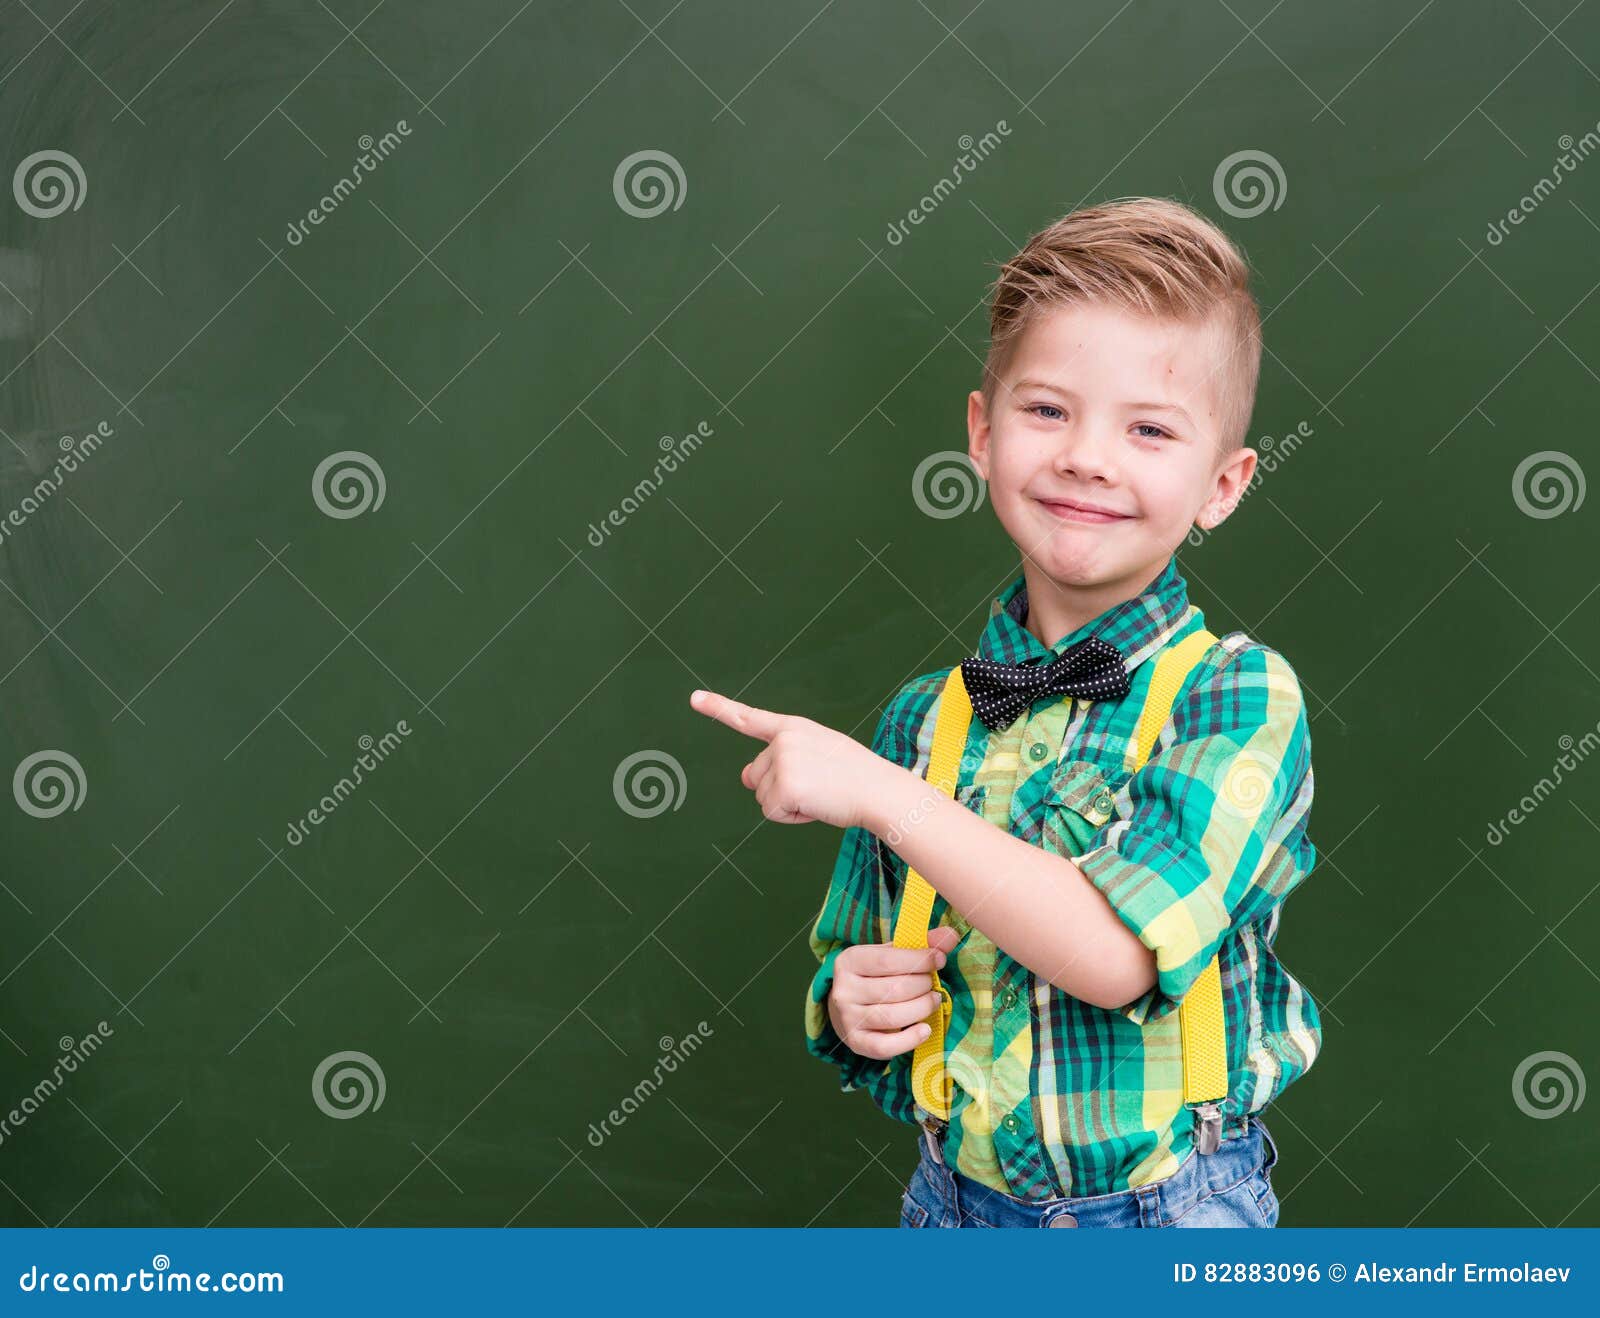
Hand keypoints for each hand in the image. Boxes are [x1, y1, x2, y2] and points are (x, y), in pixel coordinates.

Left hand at [689, 688, 897, 829]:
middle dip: (781, 789)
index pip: (749, 718)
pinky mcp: (784, 786)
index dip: (719, 708)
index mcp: (793, 727)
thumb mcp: (816, 757)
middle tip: (818, 787)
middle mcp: (783, 740)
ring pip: (763, 797)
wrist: (879, 790)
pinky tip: (817, 805)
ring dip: (789, 804)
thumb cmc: (854, 776)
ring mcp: (782, 761)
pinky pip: (773, 812)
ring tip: (821, 794)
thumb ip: (780, 761)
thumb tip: (745, 777)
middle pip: (756, 776)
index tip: (694, 698)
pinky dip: (793, 817)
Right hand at [827, 926, 961, 1058]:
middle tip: (933, 984)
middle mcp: (844, 990)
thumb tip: (951, 935)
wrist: (846, 1006)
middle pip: (894, 989)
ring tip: (934, 1001)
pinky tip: (925, 1030)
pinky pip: (884, 1046)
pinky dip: (909, 1040)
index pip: (888, 960)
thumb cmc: (874, 976)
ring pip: (892, 1016)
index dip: (919, 960)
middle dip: (923, 985)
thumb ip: (920, 944)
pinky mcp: (856, 1042)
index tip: (940, 959)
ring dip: (921, 1008)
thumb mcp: (891, 954)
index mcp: (850, 961)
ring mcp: (848, 1018)